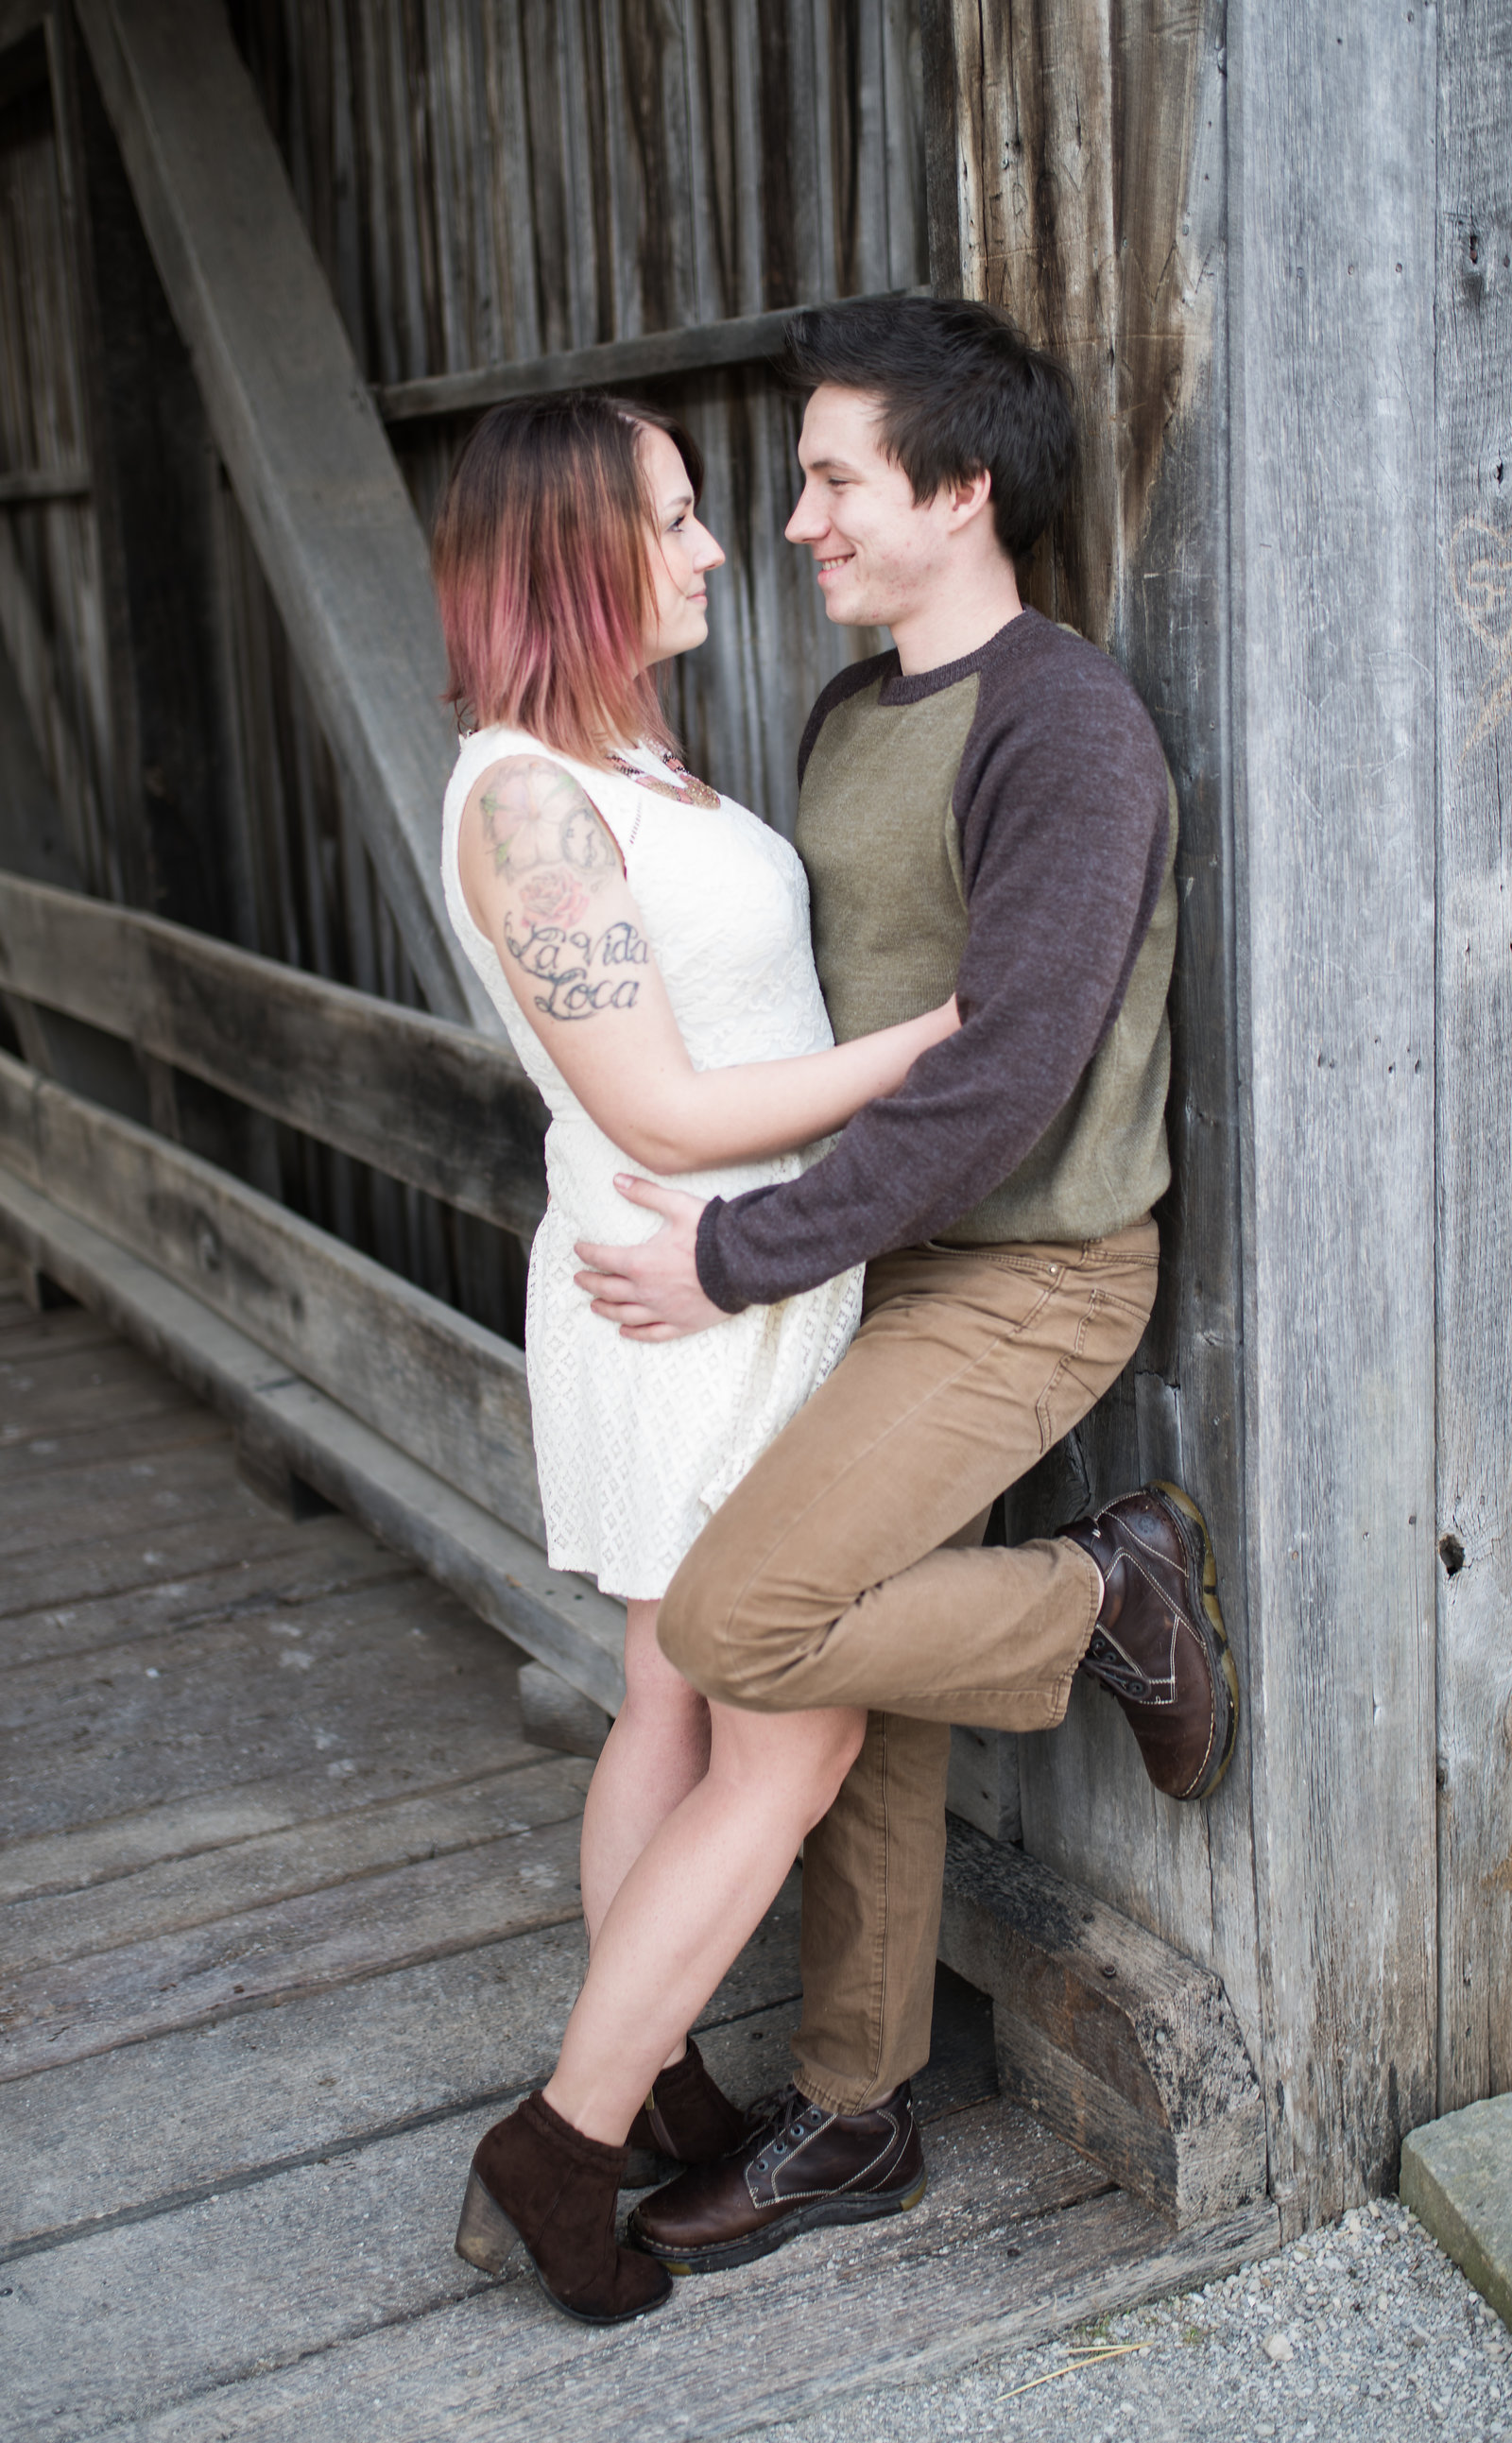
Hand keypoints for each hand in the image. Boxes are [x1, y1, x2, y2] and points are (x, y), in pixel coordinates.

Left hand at [573, 1176, 728, 1340]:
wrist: (745, 1264)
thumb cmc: (711, 1234)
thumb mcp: (677, 1205)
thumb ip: (645, 1193)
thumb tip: (617, 1180)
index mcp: (640, 1262)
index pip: (603, 1258)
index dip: (587, 1253)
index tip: (578, 1249)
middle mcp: (646, 1291)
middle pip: (608, 1289)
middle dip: (590, 1282)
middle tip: (579, 1279)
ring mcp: (663, 1311)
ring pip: (624, 1314)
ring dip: (606, 1309)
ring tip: (595, 1305)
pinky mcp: (681, 1324)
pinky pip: (652, 1333)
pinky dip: (635, 1333)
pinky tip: (625, 1331)